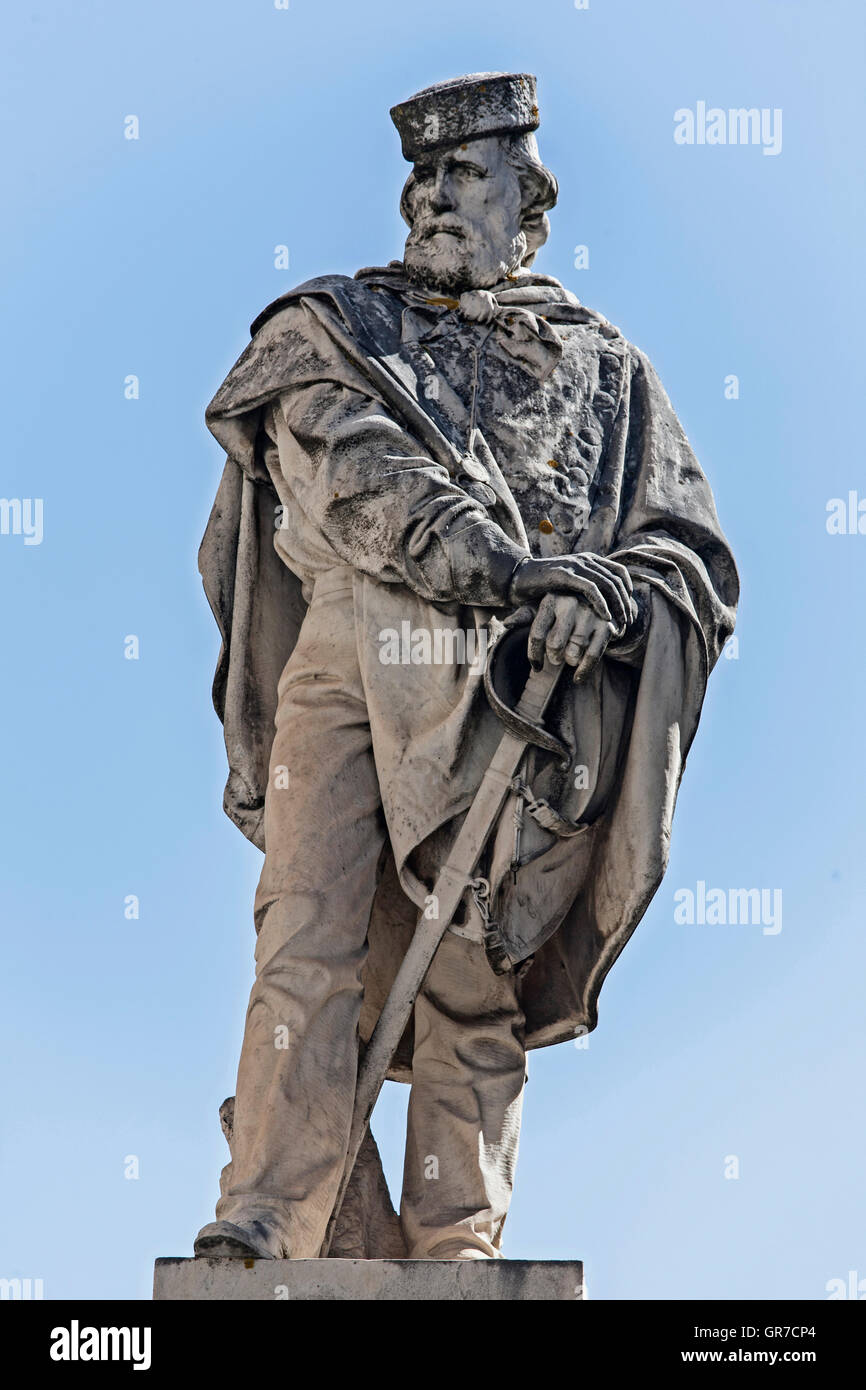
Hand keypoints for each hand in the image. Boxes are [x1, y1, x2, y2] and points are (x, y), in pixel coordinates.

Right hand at [509, 552, 637, 635]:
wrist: (517, 578)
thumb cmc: (543, 587)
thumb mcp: (569, 586)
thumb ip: (585, 590)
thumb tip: (607, 606)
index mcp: (588, 560)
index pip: (619, 571)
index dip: (628, 590)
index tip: (628, 609)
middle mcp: (585, 560)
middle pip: (617, 580)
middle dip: (625, 602)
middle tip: (628, 621)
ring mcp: (575, 565)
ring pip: (608, 584)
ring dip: (618, 606)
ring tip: (620, 623)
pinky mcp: (565, 574)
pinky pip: (591, 589)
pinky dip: (602, 604)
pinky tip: (606, 618)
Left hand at [527, 594, 615, 681]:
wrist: (600, 602)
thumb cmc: (563, 609)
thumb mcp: (542, 607)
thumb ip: (525, 615)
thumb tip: (507, 623)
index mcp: (551, 599)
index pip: (536, 634)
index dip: (534, 655)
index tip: (536, 666)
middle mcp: (571, 603)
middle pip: (555, 645)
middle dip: (553, 658)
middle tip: (555, 658)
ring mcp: (590, 614)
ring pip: (573, 652)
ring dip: (569, 661)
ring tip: (569, 657)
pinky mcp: (607, 626)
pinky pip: (593, 656)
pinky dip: (584, 671)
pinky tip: (578, 678)